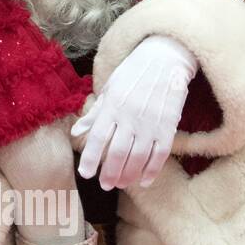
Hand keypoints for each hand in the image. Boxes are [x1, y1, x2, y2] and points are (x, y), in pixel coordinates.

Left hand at [72, 34, 198, 189]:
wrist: (165, 59)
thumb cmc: (133, 73)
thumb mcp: (109, 89)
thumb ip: (94, 113)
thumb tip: (76, 131)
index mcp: (112, 106)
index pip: (98, 137)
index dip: (90, 158)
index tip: (85, 174)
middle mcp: (129, 116)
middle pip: (117, 152)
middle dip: (109, 172)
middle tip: (104, 185)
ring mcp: (150, 123)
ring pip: (138, 157)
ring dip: (128, 174)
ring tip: (120, 184)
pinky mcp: (168, 126)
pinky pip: (159, 154)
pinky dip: (152, 170)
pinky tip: (144, 180)